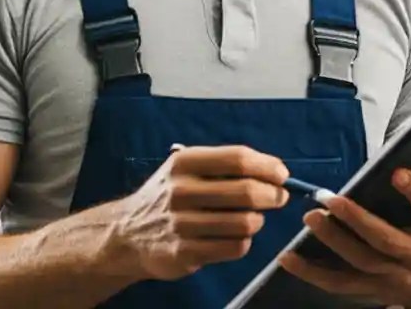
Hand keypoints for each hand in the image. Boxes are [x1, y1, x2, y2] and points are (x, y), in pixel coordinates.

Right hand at [113, 145, 290, 280]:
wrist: (128, 232)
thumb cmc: (169, 196)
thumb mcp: (186, 169)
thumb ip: (225, 166)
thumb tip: (275, 172)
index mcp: (184, 163)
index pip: (237, 158)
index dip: (267, 166)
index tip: (282, 174)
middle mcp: (180, 190)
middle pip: (246, 191)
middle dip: (272, 195)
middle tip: (278, 197)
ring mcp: (181, 223)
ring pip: (245, 223)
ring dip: (257, 221)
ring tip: (252, 218)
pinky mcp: (185, 252)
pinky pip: (234, 247)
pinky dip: (243, 242)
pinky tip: (235, 236)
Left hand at [278, 169, 410, 308]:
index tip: (399, 173)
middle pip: (385, 242)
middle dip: (356, 221)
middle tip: (330, 200)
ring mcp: (396, 279)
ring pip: (359, 263)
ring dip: (332, 242)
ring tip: (310, 219)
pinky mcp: (378, 290)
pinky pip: (341, 284)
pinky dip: (313, 274)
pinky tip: (289, 258)